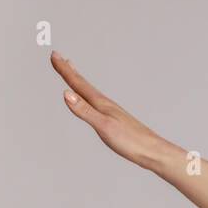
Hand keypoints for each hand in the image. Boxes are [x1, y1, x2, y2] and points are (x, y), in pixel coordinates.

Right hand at [50, 52, 177, 171]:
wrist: (153, 152)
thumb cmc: (131, 142)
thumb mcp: (104, 126)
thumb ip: (85, 111)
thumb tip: (66, 94)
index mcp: (101, 104)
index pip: (78, 84)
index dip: (64, 70)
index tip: (54, 55)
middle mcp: (106, 105)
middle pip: (83, 84)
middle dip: (69, 71)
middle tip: (58, 57)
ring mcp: (111, 112)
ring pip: (91, 92)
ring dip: (79, 81)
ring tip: (73, 72)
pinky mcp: (116, 121)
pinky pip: (97, 103)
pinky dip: (89, 97)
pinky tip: (92, 100)